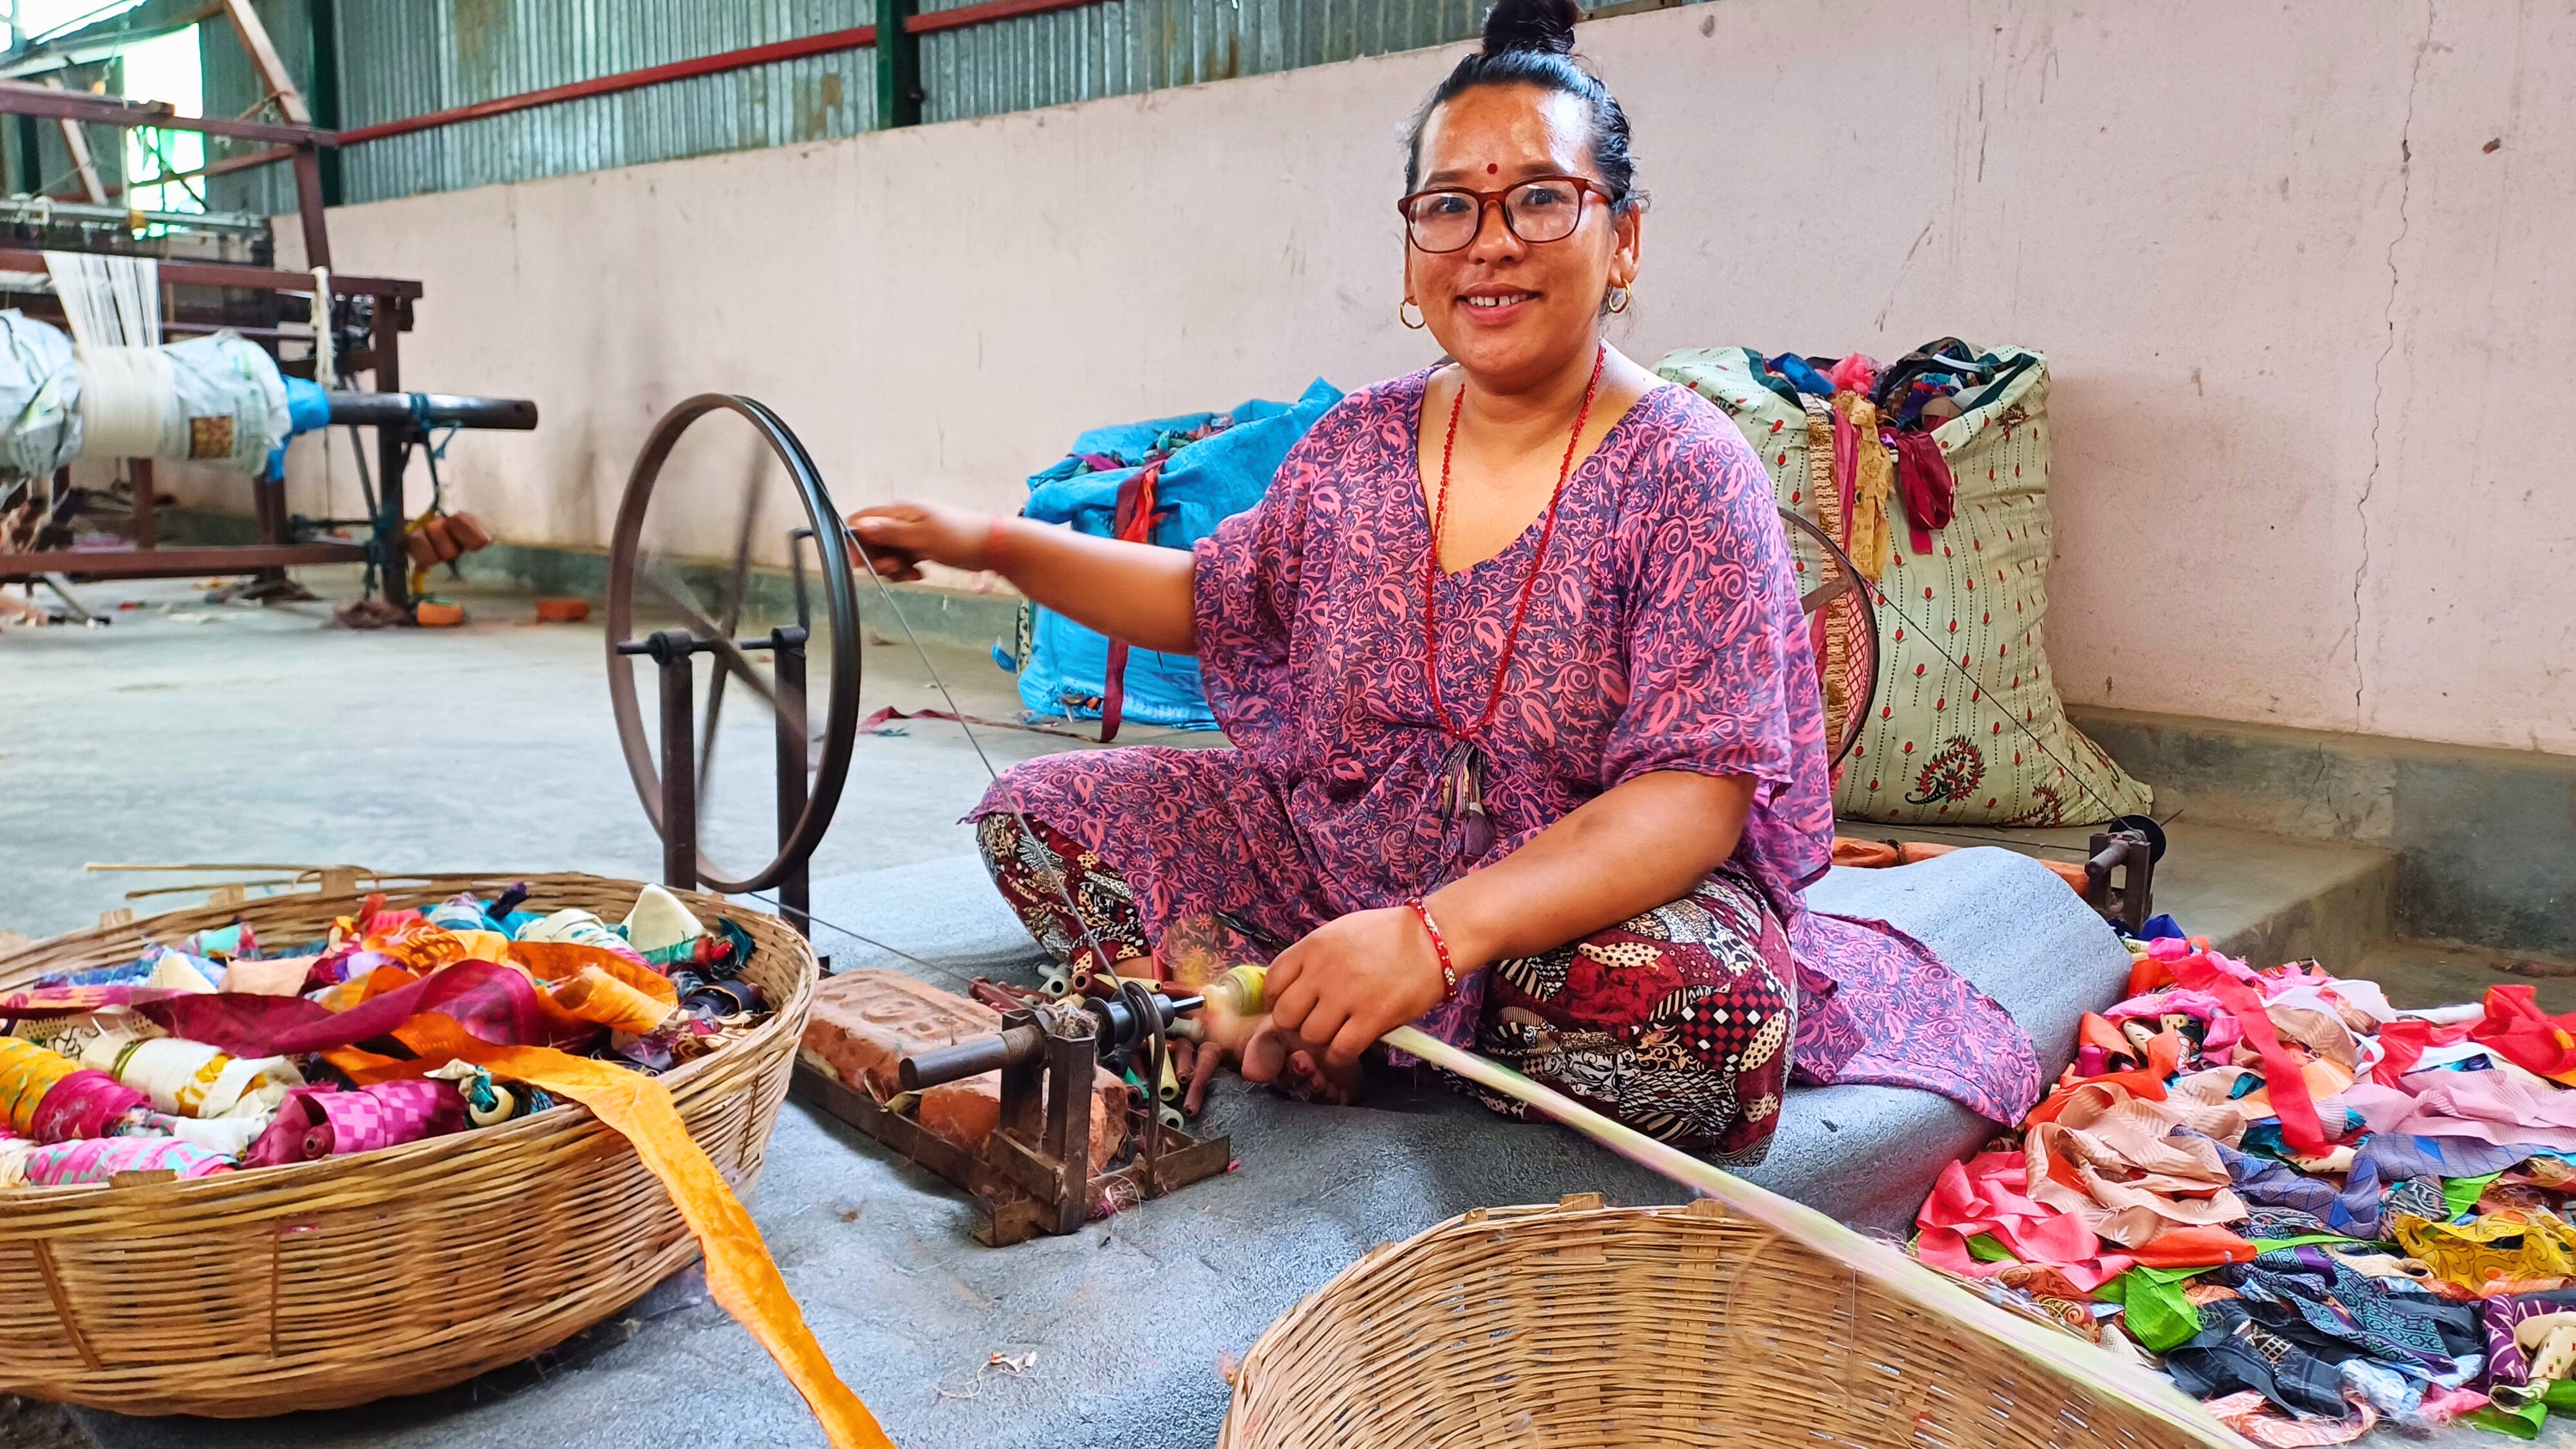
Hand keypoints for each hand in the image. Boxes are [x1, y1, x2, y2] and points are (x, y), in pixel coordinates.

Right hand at [845, 501, 997, 581]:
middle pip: (872, 541)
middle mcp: (902, 521)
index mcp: (900, 512)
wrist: (991, 547)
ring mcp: (912, 535)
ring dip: (894, 568)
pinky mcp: (921, 548)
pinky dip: (906, 570)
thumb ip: (890, 533)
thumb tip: (860, 525)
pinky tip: (919, 573)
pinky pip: (903, 560)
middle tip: (895, 569)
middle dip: (878, 559)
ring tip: (912, 573)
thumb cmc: (959, 537)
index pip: (862, 520)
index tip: (861, 562)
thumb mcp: (922, 537)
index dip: (855, 541)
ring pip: (887, 554)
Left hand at [1264, 907, 1451, 1069]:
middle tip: (1314, 1022)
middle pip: (1285, 1015)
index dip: (1278, 999)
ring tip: (1337, 1033)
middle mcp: (1323, 971)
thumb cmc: (1388, 934)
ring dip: (1321, 1040)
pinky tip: (1347, 1049)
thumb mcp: (1341, 932)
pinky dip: (1339, 1056)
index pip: (1272, 981)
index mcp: (1313, 946)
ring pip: (1310, 1036)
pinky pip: (1340, 1051)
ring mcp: (1347, 996)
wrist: (1433, 938)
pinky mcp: (1372, 1018)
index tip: (1293, 1005)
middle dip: (1296, 1024)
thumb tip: (1293, 986)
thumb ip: (1314, 957)